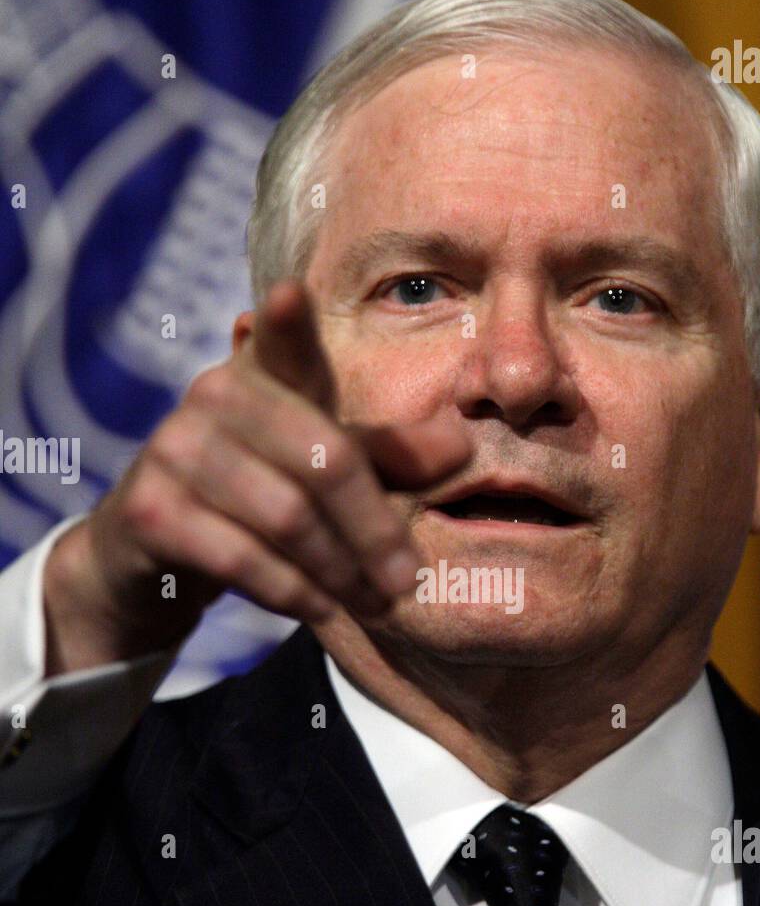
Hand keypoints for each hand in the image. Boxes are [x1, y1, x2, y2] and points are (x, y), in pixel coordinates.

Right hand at [43, 280, 470, 673]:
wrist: (155, 551)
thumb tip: (463, 447)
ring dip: (341, 572)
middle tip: (406, 582)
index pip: (282, 342)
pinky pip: (243, 558)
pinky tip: (321, 610)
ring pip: (288, 517)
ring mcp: (175, 449)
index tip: (290, 295)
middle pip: (324, 461)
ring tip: (375, 604)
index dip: (286, 323)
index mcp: (264, 372)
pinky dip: (293, 592)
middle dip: (375, 530)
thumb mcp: (324, 465)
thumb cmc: (260, 494)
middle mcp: (214, 396)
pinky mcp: (151, 509)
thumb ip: (389, 456)